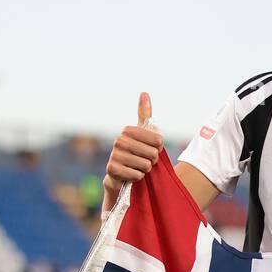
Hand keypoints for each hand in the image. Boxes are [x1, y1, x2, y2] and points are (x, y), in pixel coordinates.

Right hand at [103, 91, 162, 210]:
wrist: (120, 178)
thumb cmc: (135, 155)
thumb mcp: (142, 135)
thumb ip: (144, 115)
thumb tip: (144, 92)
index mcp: (128, 131)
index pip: (157, 139)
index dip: (159, 148)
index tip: (152, 149)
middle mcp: (119, 140)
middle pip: (153, 153)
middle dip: (152, 161)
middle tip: (145, 162)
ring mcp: (114, 155)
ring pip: (145, 165)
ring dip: (145, 170)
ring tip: (138, 168)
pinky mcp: (111, 170)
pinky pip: (136, 175)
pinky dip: (138, 178)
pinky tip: (131, 176)